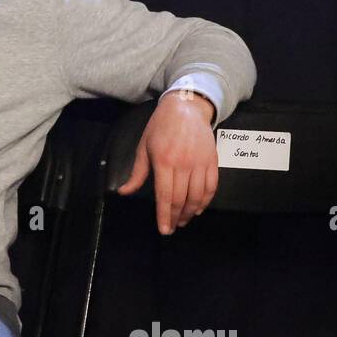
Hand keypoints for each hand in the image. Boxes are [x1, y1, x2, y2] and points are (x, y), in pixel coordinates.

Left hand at [117, 90, 218, 234]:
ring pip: (197, 196)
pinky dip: (206, 200)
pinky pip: (211, 186)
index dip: (164, 216)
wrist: (186, 107)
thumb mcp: (144, 147)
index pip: (165, 196)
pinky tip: (198, 207)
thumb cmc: (160, 127)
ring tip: (184, 220)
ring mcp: (200, 163)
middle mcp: (184, 165)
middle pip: (181, 199)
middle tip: (173, 227)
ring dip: (190, 212)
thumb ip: (137, 173)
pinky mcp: (213, 160)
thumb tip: (124, 192)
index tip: (164, 229)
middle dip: (176, 217)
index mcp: (164, 162)